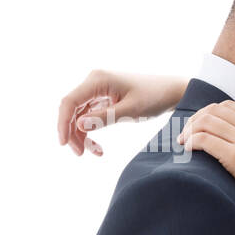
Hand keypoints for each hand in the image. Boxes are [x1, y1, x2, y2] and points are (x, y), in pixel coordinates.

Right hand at [57, 69, 186, 155]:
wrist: (172, 92)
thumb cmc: (154, 97)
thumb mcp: (130, 111)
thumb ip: (104, 118)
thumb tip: (78, 124)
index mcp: (97, 80)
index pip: (70, 101)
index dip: (63, 123)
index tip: (63, 143)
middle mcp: (93, 82)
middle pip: (71, 109)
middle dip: (73, 132)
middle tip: (80, 154)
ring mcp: (97, 90)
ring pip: (79, 116)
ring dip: (82, 135)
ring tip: (95, 153)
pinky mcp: (103, 99)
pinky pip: (90, 117)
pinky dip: (92, 132)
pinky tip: (99, 148)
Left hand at [177, 101, 234, 227]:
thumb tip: (231, 139)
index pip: (228, 106)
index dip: (208, 113)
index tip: (199, 127)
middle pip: (214, 111)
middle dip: (195, 120)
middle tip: (186, 135)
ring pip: (205, 122)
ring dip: (189, 130)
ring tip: (184, 143)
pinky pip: (204, 139)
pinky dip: (191, 142)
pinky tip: (189, 151)